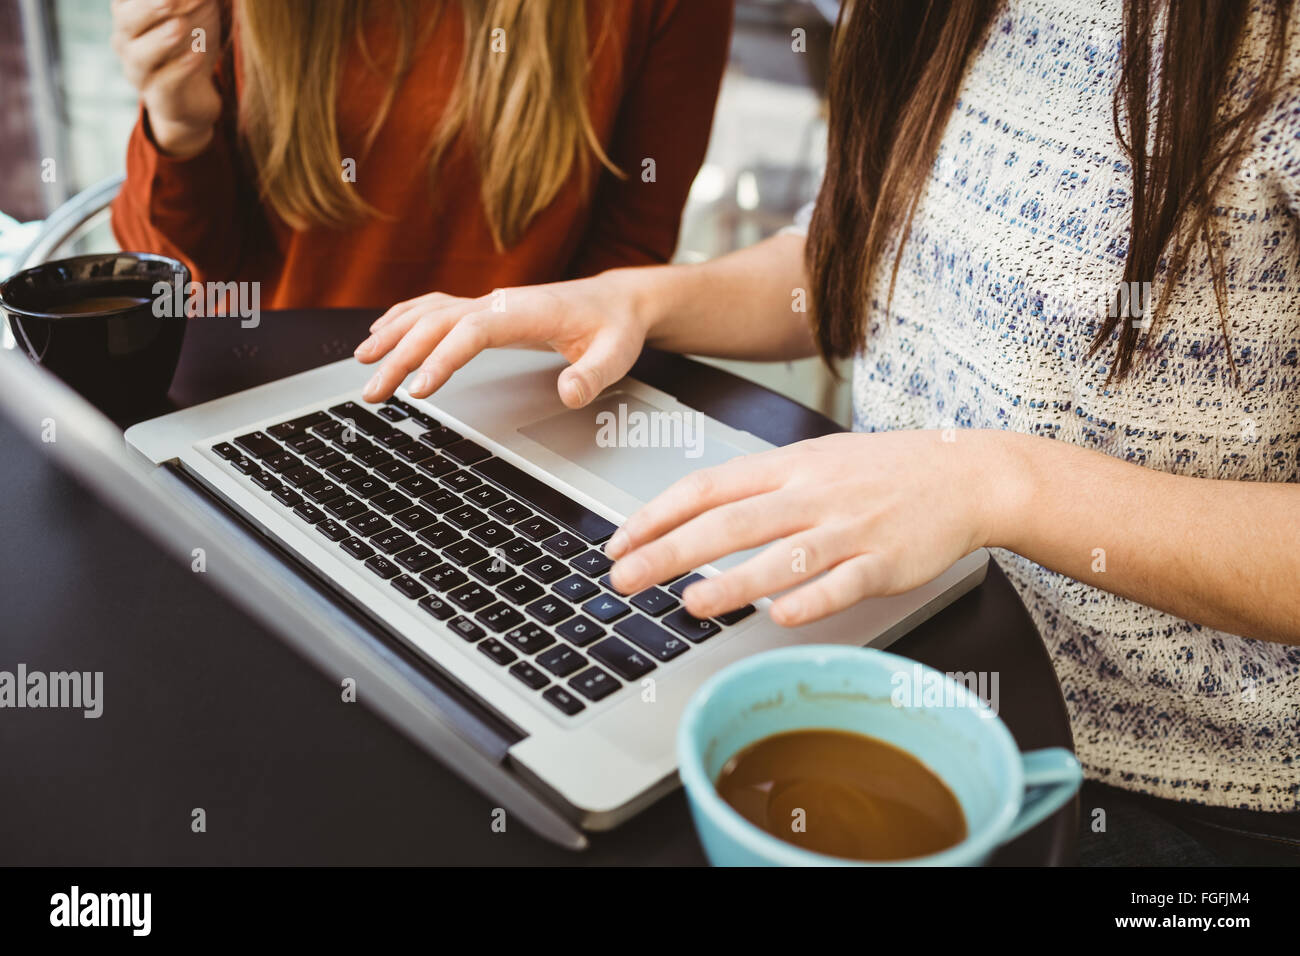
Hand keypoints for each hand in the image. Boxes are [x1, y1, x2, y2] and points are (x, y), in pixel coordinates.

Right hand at [111, 0, 222, 157]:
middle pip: (125, 21)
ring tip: (181, 26)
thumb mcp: (198, 8)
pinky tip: (197, 54)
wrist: (199, 91)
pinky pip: (164, 84)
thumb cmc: (192, 39)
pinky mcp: (159, 97)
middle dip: (148, 8)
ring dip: (160, 40)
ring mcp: (138, 71)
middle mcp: (126, 41)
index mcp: (128, 13)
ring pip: (139, 56)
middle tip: (171, 0)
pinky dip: (180, 68)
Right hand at [354, 272, 650, 406]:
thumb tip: (569, 393)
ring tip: (362, 364)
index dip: (441, 358)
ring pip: (428, 313)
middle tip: (374, 393)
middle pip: (437, 323)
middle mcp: (499, 302)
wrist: (617, 300)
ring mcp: (489, 303)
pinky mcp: (485, 309)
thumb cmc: (615, 327)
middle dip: (400, 356)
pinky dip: (403, 319)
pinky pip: (434, 309)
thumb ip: (594, 375)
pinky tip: (381, 334)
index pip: (471, 332)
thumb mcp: (617, 354)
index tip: (419, 389)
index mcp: (525, 311)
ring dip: (393, 336)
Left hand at [604, 430, 1018, 626]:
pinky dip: (811, 600)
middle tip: (625, 579)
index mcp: (787, 466)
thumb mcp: (814, 459)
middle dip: (669, 550)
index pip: (707, 487)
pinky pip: (843, 583)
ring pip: (782, 555)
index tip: (619, 542)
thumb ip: (759, 486)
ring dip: (733, 581)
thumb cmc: (882, 471)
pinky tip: (780, 617)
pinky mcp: (885, 562)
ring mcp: (848, 528)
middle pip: (729, 522)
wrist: (964, 473)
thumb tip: (697, 511)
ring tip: (690, 604)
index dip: (657, 515)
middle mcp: (811, 494)